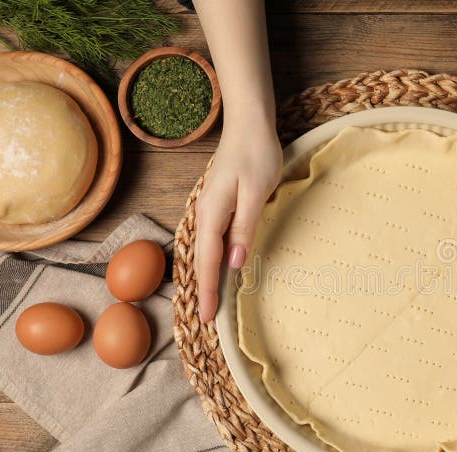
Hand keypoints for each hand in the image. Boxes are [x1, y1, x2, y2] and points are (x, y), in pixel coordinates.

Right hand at [195, 116, 282, 322]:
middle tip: (207, 322)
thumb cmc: (256, 154)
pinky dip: (212, 261)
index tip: (208, 319)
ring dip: (206, 278)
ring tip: (210, 304)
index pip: (207, 262)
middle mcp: (204, 214)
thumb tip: (235, 262)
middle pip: (200, 261)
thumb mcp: (256, 192)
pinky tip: (219, 270)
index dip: (208, 291)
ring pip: (204, 252)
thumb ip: (244, 227)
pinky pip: (211, 240)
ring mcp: (209, 210)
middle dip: (203, 291)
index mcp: (212, 214)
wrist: (248, 124)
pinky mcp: (217, 206)